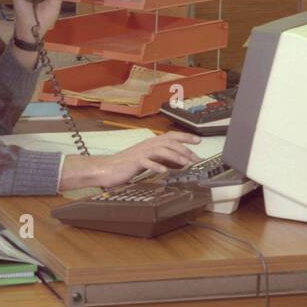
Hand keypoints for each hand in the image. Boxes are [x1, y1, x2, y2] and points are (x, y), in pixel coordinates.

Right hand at [59, 131, 201, 189]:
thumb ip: (161, 158)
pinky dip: (156, 165)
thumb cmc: (126, 165)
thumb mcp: (148, 160)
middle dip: (185, 148)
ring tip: (185, 163)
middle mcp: (147, 145)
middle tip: (196, 157)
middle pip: (169, 142)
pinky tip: (164, 170)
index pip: (171, 136)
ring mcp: (141, 152)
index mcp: (151, 143)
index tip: (198, 141)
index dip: (185, 137)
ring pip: (160, 149)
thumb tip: (178, 162)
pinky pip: (146, 161)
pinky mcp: (134, 161)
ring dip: (174, 156)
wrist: (107, 168)